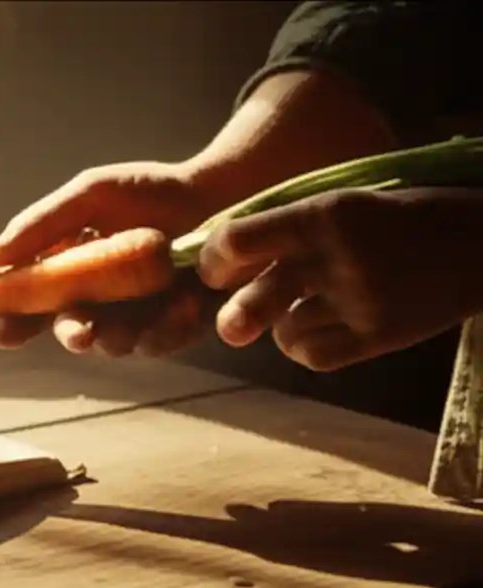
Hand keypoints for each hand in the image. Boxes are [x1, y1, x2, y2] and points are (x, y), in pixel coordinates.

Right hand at [0, 161, 221, 356]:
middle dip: (70, 336)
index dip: (8, 324)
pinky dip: (169, 328)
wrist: (217, 192)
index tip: (0, 329)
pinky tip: (183, 304)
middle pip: (68, 332)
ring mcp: (133, 317)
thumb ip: (41, 224)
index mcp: (64, 272)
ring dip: (121, 337)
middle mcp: (94, 301)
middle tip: (79, 333)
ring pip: (114, 345)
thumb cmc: (147, 191)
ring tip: (136, 320)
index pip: (24, 307)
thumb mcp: (89, 194)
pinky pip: (163, 342)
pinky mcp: (173, 326)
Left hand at [198, 188, 482, 370]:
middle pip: (252, 300)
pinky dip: (304, 348)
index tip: (215, 270)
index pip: (236, 240)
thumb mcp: (349, 203)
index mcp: (324, 213)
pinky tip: (317, 332)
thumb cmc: (405, 219)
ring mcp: (360, 300)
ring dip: (279, 326)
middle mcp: (337, 257)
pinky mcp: (380, 335)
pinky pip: (312, 355)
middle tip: (232, 319)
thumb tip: (220, 256)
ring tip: (300, 312)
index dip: (213, 260)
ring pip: (281, 331)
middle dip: (233, 315)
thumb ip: (290, 226)